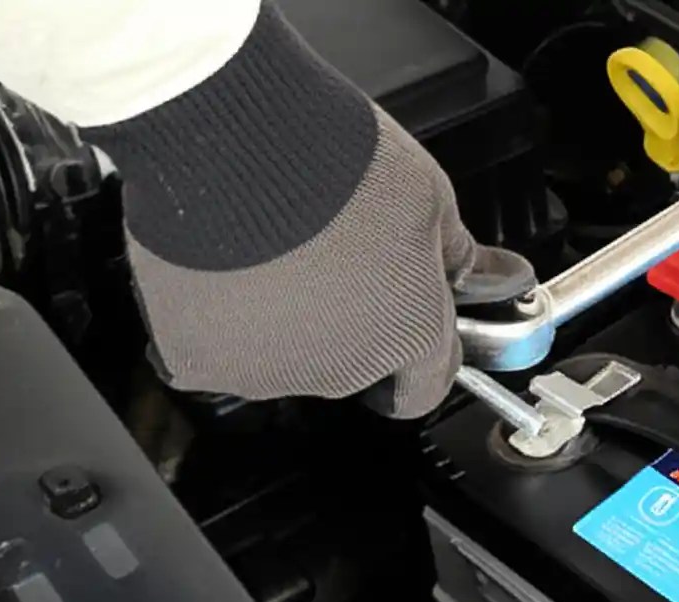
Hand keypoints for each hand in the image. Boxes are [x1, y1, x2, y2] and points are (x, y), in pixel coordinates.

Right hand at [82, 2, 534, 417]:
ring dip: (281, 320)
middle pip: (351, 368)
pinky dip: (218, 316)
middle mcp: (339, 370)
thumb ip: (456, 253)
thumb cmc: (333, 162)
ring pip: (281, 358)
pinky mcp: (196, 359)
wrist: (228, 139)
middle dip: (346, 324)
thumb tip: (482, 274)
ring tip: (273, 251)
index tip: (410, 330)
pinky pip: (215, 348)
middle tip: (330, 258)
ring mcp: (264, 370)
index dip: (420, 359)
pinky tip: (224, 265)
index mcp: (407, 336)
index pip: (425, 386)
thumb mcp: (429, 195)